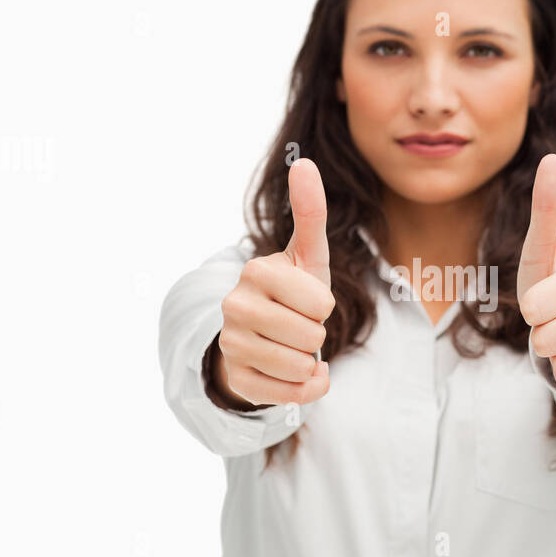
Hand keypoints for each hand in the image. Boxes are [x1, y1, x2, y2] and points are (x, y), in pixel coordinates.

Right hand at [216, 158, 335, 407]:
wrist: (261, 337)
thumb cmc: (292, 292)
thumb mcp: (307, 255)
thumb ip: (310, 211)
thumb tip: (304, 162)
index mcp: (256, 270)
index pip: (322, 303)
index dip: (324, 305)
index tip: (305, 299)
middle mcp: (235, 305)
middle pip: (313, 336)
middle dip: (316, 335)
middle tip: (297, 325)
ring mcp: (231, 345)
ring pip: (301, 367)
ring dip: (308, 361)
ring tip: (290, 346)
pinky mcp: (237, 381)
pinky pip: (291, 395)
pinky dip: (302, 389)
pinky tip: (287, 372)